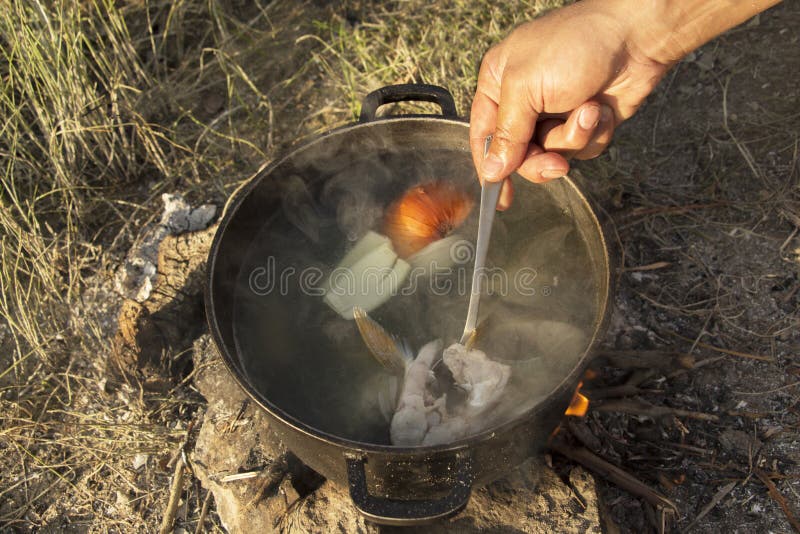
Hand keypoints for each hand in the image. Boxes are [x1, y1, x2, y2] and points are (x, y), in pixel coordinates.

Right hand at [470, 0, 671, 207]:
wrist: (636, 36)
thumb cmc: (574, 45)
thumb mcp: (525, 87)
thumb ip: (506, 134)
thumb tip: (491, 171)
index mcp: (498, 83)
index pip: (483, 135)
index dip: (490, 167)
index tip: (499, 197)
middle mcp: (524, 99)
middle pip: (519, 154)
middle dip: (540, 159)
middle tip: (556, 163)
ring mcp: (555, 111)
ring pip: (553, 153)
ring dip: (573, 137)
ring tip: (589, 110)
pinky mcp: (585, 121)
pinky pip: (582, 148)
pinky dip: (594, 133)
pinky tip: (601, 109)